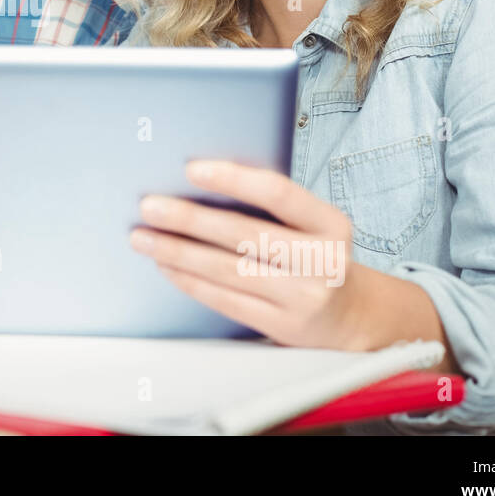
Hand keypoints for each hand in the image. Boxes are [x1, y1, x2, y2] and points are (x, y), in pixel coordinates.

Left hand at [129, 159, 370, 349]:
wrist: (350, 316)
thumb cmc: (315, 255)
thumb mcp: (312, 226)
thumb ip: (272, 207)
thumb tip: (198, 180)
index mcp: (331, 224)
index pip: (279, 193)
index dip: (233, 179)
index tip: (190, 168)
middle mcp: (322, 261)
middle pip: (243, 235)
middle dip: (189, 218)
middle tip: (149, 206)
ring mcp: (303, 298)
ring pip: (227, 270)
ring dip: (178, 251)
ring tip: (144, 237)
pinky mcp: (283, 326)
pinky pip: (225, 299)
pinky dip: (190, 280)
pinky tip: (167, 265)